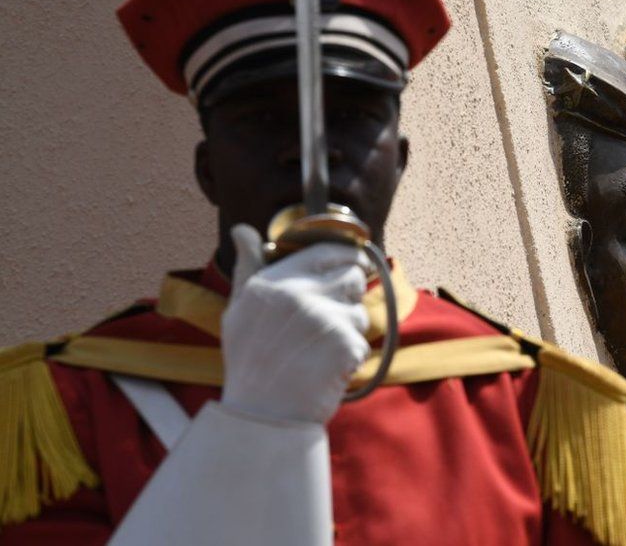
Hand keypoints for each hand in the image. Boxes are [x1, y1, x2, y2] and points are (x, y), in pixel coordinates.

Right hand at [220, 224, 370, 423]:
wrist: (261, 417)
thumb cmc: (250, 363)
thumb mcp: (239, 309)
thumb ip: (248, 267)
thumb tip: (243, 230)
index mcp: (273, 282)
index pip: (327, 251)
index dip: (348, 256)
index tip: (357, 264)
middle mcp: (298, 295)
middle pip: (352, 276)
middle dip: (348, 296)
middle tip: (327, 323)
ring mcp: (323, 319)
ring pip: (360, 312)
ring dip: (349, 331)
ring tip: (320, 352)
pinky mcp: (344, 345)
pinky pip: (363, 342)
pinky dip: (351, 358)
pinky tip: (327, 369)